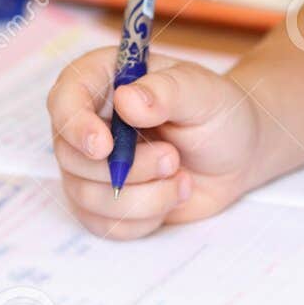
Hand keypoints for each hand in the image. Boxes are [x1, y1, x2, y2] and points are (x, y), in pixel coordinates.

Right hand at [46, 48, 261, 238]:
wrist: (238, 155)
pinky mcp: (106, 203)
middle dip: (129, 167)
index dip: (75, 125)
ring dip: (143, 196)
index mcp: (105, 79)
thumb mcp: (203, 93)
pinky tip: (173, 195)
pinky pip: (105, 225)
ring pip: (86, 196)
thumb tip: (127, 100)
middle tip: (173, 158)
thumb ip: (168, 91)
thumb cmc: (219, 113)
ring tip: (180, 176)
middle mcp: (90, 122)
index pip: (65, 98)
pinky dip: (145, 217)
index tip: (104, 147)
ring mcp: (93, 166)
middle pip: (70, 155)